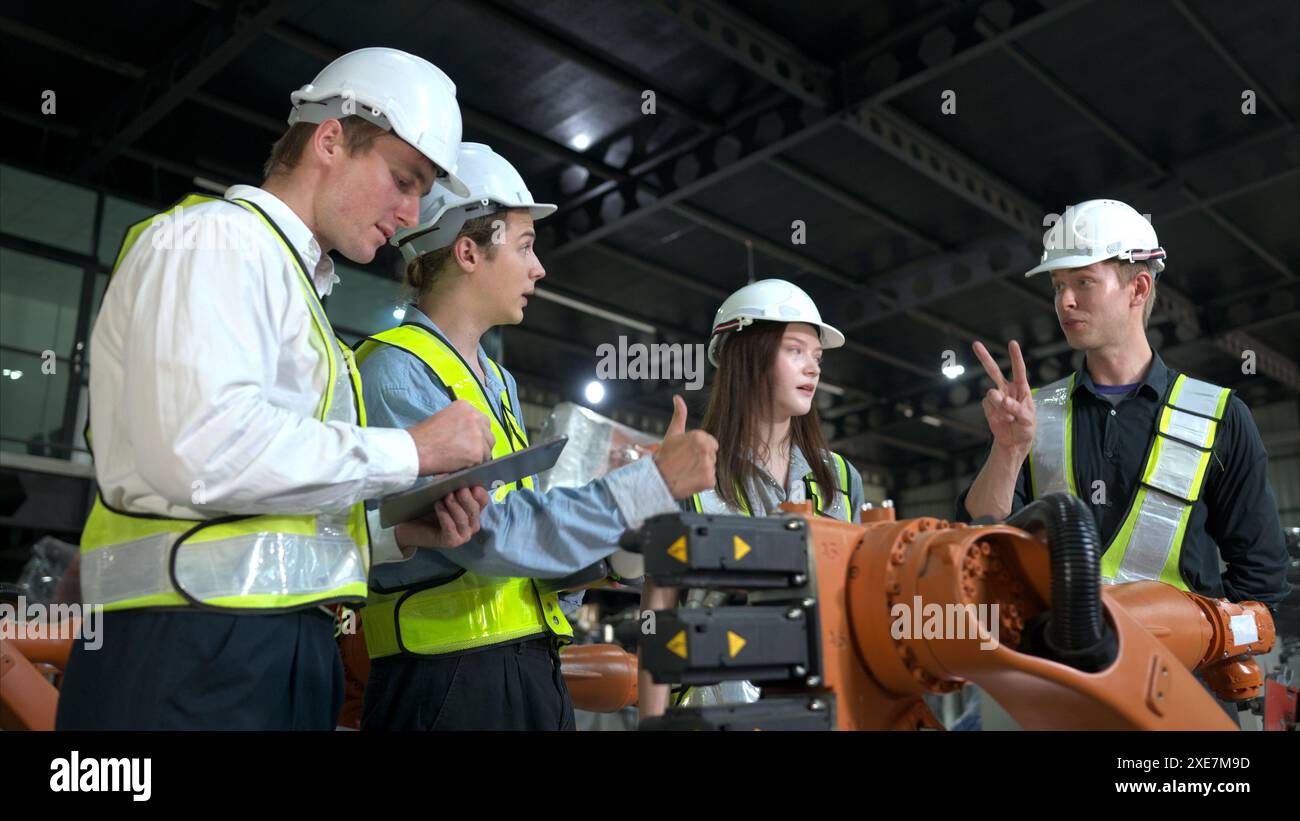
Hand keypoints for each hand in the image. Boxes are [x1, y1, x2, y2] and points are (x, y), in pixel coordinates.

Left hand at [394, 486, 490, 554]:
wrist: (410, 525)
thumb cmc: (428, 507)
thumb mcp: (441, 491)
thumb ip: (452, 484)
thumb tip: (457, 473)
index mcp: (473, 511)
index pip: (483, 499)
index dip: (478, 491)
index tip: (468, 482)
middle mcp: (472, 524)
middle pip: (475, 509)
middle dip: (466, 498)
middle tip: (457, 488)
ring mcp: (463, 535)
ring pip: (464, 519)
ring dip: (454, 506)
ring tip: (445, 496)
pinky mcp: (452, 542)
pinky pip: (451, 528)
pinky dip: (445, 515)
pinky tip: (438, 505)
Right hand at [407, 400, 493, 474]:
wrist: (415, 449)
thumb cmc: (423, 436)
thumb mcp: (443, 418)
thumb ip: (460, 422)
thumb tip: (470, 434)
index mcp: (465, 407)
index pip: (482, 421)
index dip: (478, 433)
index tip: (471, 440)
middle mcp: (474, 417)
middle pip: (488, 434)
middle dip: (481, 444)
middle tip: (469, 452)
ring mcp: (477, 434)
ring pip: (488, 448)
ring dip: (478, 455)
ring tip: (462, 459)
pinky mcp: (477, 451)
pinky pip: (482, 461)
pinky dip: (473, 465)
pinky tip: (460, 464)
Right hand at [653, 395, 717, 498]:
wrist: (657, 480)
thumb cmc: (663, 457)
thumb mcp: (672, 433)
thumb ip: (679, 414)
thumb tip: (678, 398)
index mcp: (699, 437)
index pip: (711, 443)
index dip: (699, 449)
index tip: (687, 453)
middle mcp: (706, 450)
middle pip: (712, 455)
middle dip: (701, 459)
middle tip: (686, 463)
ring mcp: (709, 466)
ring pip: (712, 467)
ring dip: (702, 470)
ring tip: (687, 471)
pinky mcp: (709, 480)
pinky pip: (711, 480)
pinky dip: (703, 482)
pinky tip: (691, 479)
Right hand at [972, 340, 1035, 455]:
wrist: (1014, 442)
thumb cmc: (1026, 428)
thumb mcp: (1028, 419)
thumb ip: (1017, 409)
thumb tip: (1004, 400)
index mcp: (1021, 389)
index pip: (1018, 370)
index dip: (1015, 357)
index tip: (1012, 343)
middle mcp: (1007, 390)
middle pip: (994, 371)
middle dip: (985, 358)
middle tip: (976, 344)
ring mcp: (996, 398)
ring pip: (991, 393)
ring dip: (999, 405)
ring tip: (1008, 417)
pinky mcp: (988, 407)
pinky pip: (987, 405)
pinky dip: (995, 413)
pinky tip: (1003, 420)